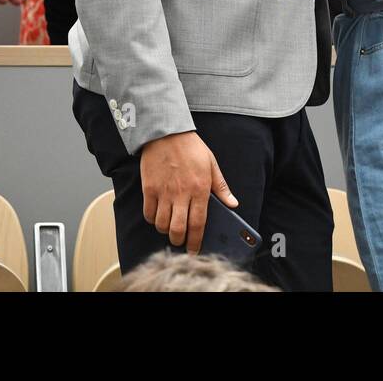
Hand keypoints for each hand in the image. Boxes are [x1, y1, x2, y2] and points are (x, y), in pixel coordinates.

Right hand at [140, 131, 237, 253]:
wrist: (166, 133)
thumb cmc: (191, 148)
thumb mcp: (212, 164)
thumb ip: (221, 187)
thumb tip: (233, 204)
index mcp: (200, 189)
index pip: (198, 223)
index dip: (196, 241)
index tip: (195, 250)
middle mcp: (181, 193)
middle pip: (178, 229)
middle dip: (179, 241)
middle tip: (181, 242)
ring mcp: (163, 192)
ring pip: (162, 224)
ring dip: (166, 231)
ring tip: (170, 228)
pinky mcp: (149, 189)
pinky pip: (149, 214)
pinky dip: (153, 220)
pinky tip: (158, 217)